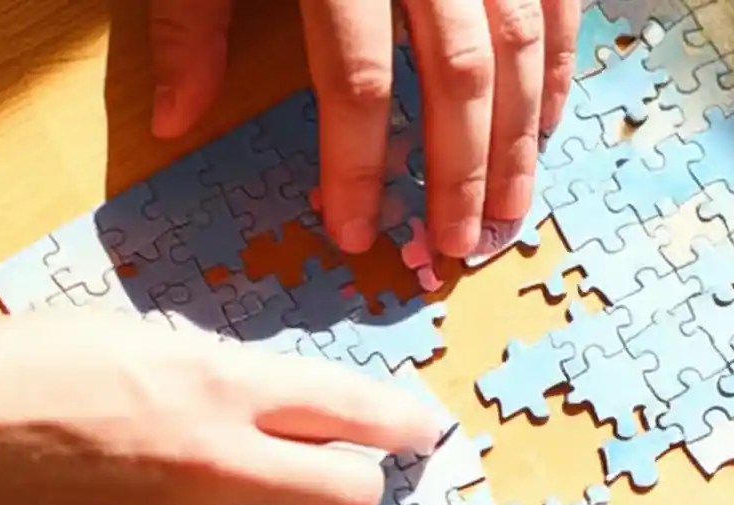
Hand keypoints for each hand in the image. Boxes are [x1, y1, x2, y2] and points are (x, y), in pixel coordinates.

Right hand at [0, 312, 440, 504]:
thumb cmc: (29, 370)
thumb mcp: (147, 340)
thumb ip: (234, 376)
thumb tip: (304, 406)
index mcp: (222, 382)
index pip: (360, 408)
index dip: (405, 423)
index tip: (421, 432)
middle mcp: (223, 461)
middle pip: (356, 491)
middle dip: (353, 483)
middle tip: (326, 479)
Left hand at [148, 0, 580, 257]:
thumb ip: (190, 20)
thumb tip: (174, 122)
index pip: (354, 79)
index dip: (355, 163)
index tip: (352, 230)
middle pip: (457, 79)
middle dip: (459, 175)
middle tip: (456, 251)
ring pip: (520, 50)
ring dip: (519, 143)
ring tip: (509, 217)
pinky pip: (558, 7)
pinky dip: (557, 71)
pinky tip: (547, 128)